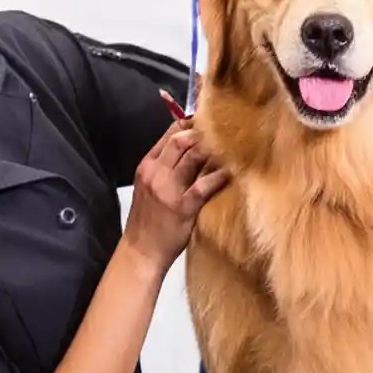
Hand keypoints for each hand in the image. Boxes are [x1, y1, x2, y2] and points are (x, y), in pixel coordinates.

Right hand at [122, 115, 228, 272]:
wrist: (141, 250)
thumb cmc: (148, 219)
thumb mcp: (148, 187)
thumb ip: (164, 167)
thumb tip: (191, 149)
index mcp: (147, 166)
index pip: (169, 134)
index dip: (191, 124)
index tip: (209, 122)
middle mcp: (156, 173)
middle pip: (182, 140)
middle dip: (204, 133)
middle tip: (225, 134)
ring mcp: (168, 189)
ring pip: (193, 156)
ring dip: (214, 150)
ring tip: (232, 149)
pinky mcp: (182, 207)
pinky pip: (204, 185)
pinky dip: (220, 176)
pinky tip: (232, 174)